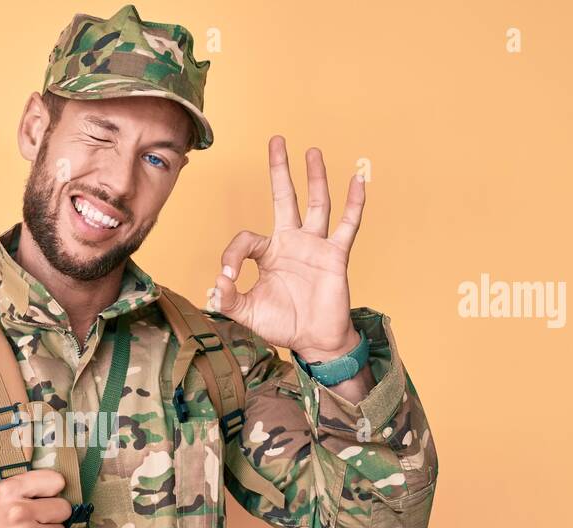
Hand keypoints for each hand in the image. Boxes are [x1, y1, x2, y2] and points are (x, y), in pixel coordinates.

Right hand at [0, 469, 71, 527]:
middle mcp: (18, 512)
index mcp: (8, 491)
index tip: (43, 499)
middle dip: (53, 517)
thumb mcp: (0, 499)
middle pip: (63, 508)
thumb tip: (63, 486)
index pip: (55, 480)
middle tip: (35, 524)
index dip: (51, 492)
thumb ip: (27, 488)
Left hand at [212, 135, 364, 360]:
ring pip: (316, 204)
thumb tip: (213, 285)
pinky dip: (355, 203)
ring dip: (315, 177)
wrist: (313, 341)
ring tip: (311, 151)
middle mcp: (292, 242)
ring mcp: (315, 246)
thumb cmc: (282, 325)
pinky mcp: (335, 255)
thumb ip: (228, 299)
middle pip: (285, 197)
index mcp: (269, 253)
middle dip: (280, 170)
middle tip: (276, 141)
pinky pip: (348, 225)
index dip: (231, 255)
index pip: (246, 239)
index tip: (226, 277)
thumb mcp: (246, 313)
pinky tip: (358, 179)